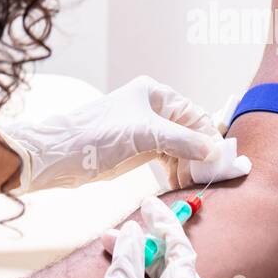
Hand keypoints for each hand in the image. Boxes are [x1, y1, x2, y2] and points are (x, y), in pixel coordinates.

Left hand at [0, 75, 223, 190]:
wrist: (60, 156)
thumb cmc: (98, 136)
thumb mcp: (144, 135)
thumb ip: (182, 140)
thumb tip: (212, 150)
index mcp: (155, 94)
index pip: (194, 113)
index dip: (208, 137)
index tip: (217, 160)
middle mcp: (152, 108)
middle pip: (189, 131)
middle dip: (199, 154)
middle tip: (205, 177)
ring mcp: (145, 129)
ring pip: (179, 146)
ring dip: (188, 165)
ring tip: (190, 183)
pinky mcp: (138, 148)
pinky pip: (166, 157)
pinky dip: (175, 170)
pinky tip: (178, 183)